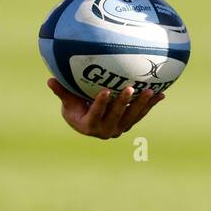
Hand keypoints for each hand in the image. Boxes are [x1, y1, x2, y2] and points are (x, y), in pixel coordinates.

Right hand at [46, 77, 162, 138]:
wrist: (87, 124)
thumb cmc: (75, 109)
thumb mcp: (68, 103)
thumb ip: (62, 92)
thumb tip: (49, 79)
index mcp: (89, 126)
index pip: (95, 114)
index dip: (100, 104)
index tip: (104, 91)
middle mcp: (105, 130)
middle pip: (116, 116)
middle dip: (124, 102)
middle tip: (130, 88)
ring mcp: (119, 128)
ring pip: (132, 116)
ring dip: (142, 104)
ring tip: (151, 91)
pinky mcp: (128, 124)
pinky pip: (140, 114)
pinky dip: (150, 105)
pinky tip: (161, 94)